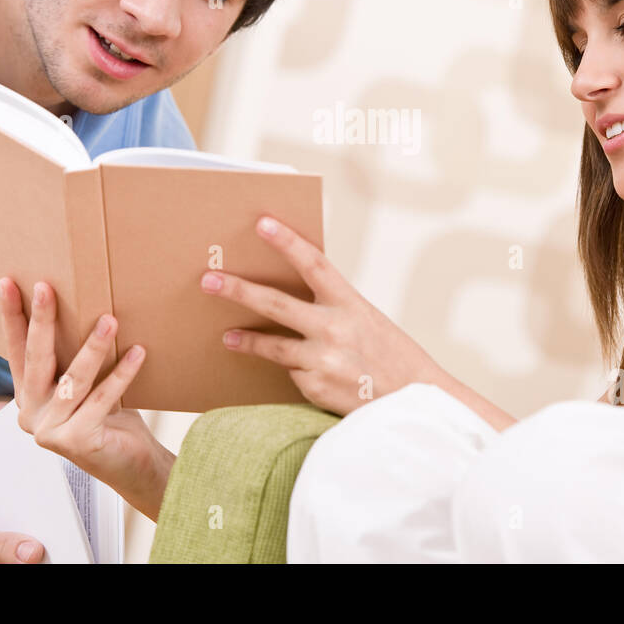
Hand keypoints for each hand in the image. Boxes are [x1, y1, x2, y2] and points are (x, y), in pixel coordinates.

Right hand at [0, 278, 175, 521]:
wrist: (131, 464)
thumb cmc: (108, 417)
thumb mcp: (85, 384)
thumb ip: (72, 358)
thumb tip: (87, 305)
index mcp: (28, 396)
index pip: (16, 350)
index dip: (11, 316)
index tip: (7, 282)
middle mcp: (31, 414)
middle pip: (36, 360)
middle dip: (41, 320)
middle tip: (47, 287)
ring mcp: (51, 431)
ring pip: (73, 380)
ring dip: (93, 347)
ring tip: (110, 320)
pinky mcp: (77, 442)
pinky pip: (102, 399)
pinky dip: (121, 374)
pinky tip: (138, 353)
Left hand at [199, 216, 447, 415]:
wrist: (414, 401)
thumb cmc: (389, 355)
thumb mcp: (367, 321)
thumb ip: (334, 307)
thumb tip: (291, 292)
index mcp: (351, 304)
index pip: (314, 264)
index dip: (287, 241)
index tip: (262, 223)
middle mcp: (335, 329)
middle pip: (276, 303)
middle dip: (238, 290)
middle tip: (209, 280)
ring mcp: (323, 360)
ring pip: (273, 346)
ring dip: (246, 339)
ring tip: (227, 336)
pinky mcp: (315, 388)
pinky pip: (292, 374)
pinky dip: (293, 371)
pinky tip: (306, 373)